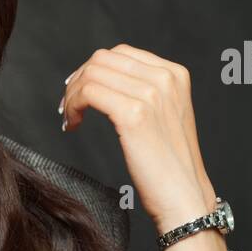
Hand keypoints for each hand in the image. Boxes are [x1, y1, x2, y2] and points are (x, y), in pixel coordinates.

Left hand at [58, 45, 216, 234]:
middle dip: (78, 80)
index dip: (92, 70)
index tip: (79, 92)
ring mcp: (151, 94)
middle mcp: (165, 78)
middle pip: (102, 60)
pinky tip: (73, 125)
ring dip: (72, 96)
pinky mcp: (134, 114)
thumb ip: (143, 92)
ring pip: (91, 75)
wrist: (184, 196)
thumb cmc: (169, 165)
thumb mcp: (163, 116)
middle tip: (67, 107)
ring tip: (70, 118)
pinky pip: (88, 93)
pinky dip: (73, 106)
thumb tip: (104, 81)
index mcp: (174, 74)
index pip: (120, 54)